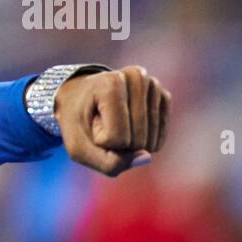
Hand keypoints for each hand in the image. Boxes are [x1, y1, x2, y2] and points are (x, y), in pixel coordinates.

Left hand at [54, 65, 170, 176]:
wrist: (80, 99)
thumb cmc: (77, 123)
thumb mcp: (78, 149)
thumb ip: (108, 163)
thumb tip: (147, 158)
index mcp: (110, 84)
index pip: (117, 139)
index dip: (100, 142)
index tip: (89, 123)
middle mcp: (136, 78)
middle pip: (136, 141)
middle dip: (116, 144)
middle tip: (101, 124)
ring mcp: (152, 85)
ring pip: (149, 141)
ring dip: (130, 143)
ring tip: (114, 122)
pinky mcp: (163, 96)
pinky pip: (160, 135)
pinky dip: (144, 141)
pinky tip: (130, 126)